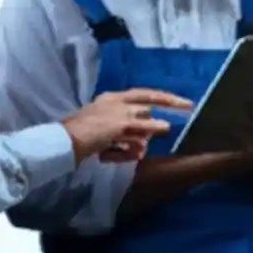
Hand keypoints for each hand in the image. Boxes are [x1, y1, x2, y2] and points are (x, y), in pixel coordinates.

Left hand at [61, 88, 191, 163]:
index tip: (189, 105)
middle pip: (141, 121)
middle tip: (140, 145)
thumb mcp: (121, 124)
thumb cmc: (92, 129)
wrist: (63, 146)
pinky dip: (119, 153)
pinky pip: (120, 148)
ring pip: (132, 137)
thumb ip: (144, 124)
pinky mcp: (102, 142)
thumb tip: (165, 125)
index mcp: (118, 99)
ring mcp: (108, 126)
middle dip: (145, 134)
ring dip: (132, 147)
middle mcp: (114, 109)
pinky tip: (109, 157)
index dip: (169, 100)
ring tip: (122, 153)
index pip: (149, 95)